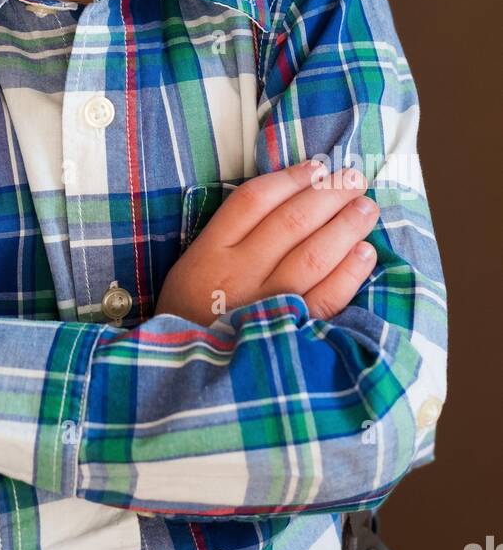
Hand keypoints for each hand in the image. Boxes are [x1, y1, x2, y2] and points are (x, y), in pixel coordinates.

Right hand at [154, 159, 378, 324]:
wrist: (183, 382)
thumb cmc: (192, 320)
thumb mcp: (191, 270)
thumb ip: (226, 239)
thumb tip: (284, 202)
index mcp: (209, 253)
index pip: (253, 200)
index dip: (289, 179)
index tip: (316, 167)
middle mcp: (237, 274)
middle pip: (290, 221)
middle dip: (328, 195)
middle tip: (354, 179)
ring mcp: (265, 305)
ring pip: (312, 254)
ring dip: (345, 226)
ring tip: (366, 208)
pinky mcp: (288, 334)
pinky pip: (326, 297)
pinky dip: (349, 272)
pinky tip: (365, 253)